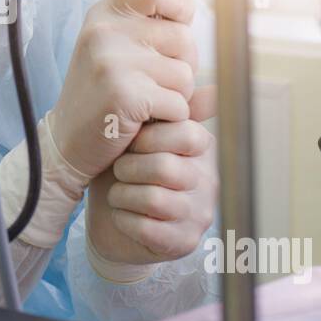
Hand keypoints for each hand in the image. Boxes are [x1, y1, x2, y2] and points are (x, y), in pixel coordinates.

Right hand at [48, 0, 198, 179]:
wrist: (67, 142)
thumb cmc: (99, 95)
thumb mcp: (115, 46)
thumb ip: (149, 21)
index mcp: (104, 15)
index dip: (179, 5)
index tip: (178, 24)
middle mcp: (106, 32)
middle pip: (183, 37)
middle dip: (182, 65)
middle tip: (154, 83)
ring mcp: (114, 62)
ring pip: (186, 75)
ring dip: (177, 96)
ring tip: (146, 102)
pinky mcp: (126, 95)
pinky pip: (179, 104)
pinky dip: (170, 118)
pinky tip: (143, 120)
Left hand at [87, 86, 216, 267]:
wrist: (113, 221)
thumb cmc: (127, 173)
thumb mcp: (140, 137)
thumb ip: (162, 110)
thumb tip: (191, 77)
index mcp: (201, 151)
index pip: (187, 134)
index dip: (149, 137)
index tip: (131, 141)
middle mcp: (207, 182)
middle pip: (166, 166)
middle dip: (130, 167)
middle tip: (119, 169)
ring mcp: (198, 214)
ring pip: (155, 198)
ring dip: (123, 194)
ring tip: (117, 191)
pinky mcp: (183, 242)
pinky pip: (147, 227)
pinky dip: (123, 219)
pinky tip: (120, 214)